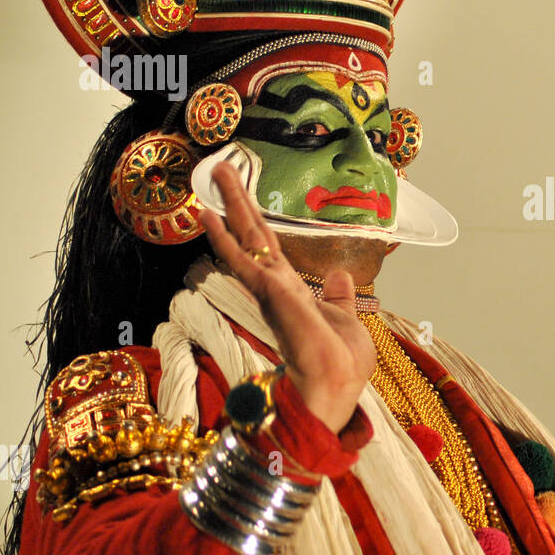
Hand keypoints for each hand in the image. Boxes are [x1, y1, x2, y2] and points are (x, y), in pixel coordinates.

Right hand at [198, 162, 376, 433]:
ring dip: (230, 205)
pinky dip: (224, 238)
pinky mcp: (270, 294)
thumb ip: (337, 298)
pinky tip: (208, 215)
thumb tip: (338, 274)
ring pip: (246, 239)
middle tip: (220, 166)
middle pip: (253, 235)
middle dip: (238, 200)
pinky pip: (242, 261)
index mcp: (292, 293)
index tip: (240, 195)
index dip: (254, 221)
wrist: (334, 389)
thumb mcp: (346, 321)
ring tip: (214, 173)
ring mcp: (270, 290)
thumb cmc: (340, 365)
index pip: (269, 249)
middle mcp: (275, 288)